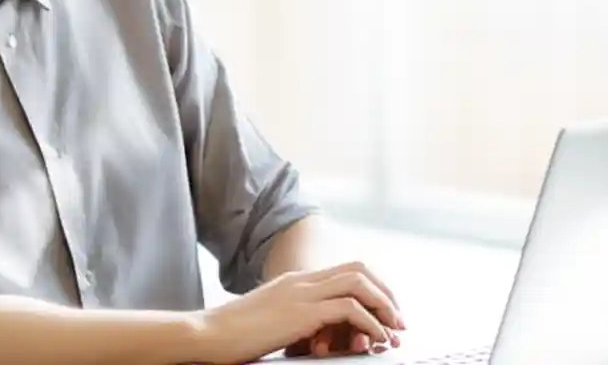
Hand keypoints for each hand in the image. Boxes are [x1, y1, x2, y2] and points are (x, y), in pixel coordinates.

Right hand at [194, 261, 404, 363]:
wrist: (209, 334)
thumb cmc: (233, 334)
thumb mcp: (270, 320)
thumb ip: (295, 320)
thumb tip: (317, 336)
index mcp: (296, 280)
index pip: (345, 269)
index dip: (372, 286)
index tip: (385, 309)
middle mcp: (302, 280)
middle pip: (359, 268)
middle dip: (386, 292)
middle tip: (398, 318)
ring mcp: (302, 293)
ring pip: (359, 283)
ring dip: (384, 305)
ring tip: (396, 330)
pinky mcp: (301, 313)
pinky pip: (349, 310)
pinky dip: (370, 322)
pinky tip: (376, 338)